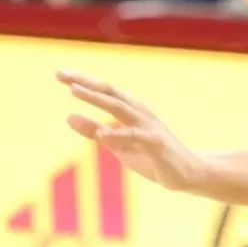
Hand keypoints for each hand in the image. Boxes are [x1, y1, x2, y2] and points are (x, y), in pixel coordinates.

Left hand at [59, 71, 201, 191]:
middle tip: (59, 74)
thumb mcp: (117, 143)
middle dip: (84, 81)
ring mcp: (147, 126)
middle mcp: (138, 111)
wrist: (188, 173)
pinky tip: (102, 134)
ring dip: (96, 98)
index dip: (81, 80)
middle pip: (108, 91)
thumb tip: (69, 117)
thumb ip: (94, 130)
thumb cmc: (151, 156)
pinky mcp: (155, 143)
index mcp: (129, 109)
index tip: (59, 73)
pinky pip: (134, 136)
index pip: (102, 90)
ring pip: (119, 107)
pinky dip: (117, 134)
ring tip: (74, 90)